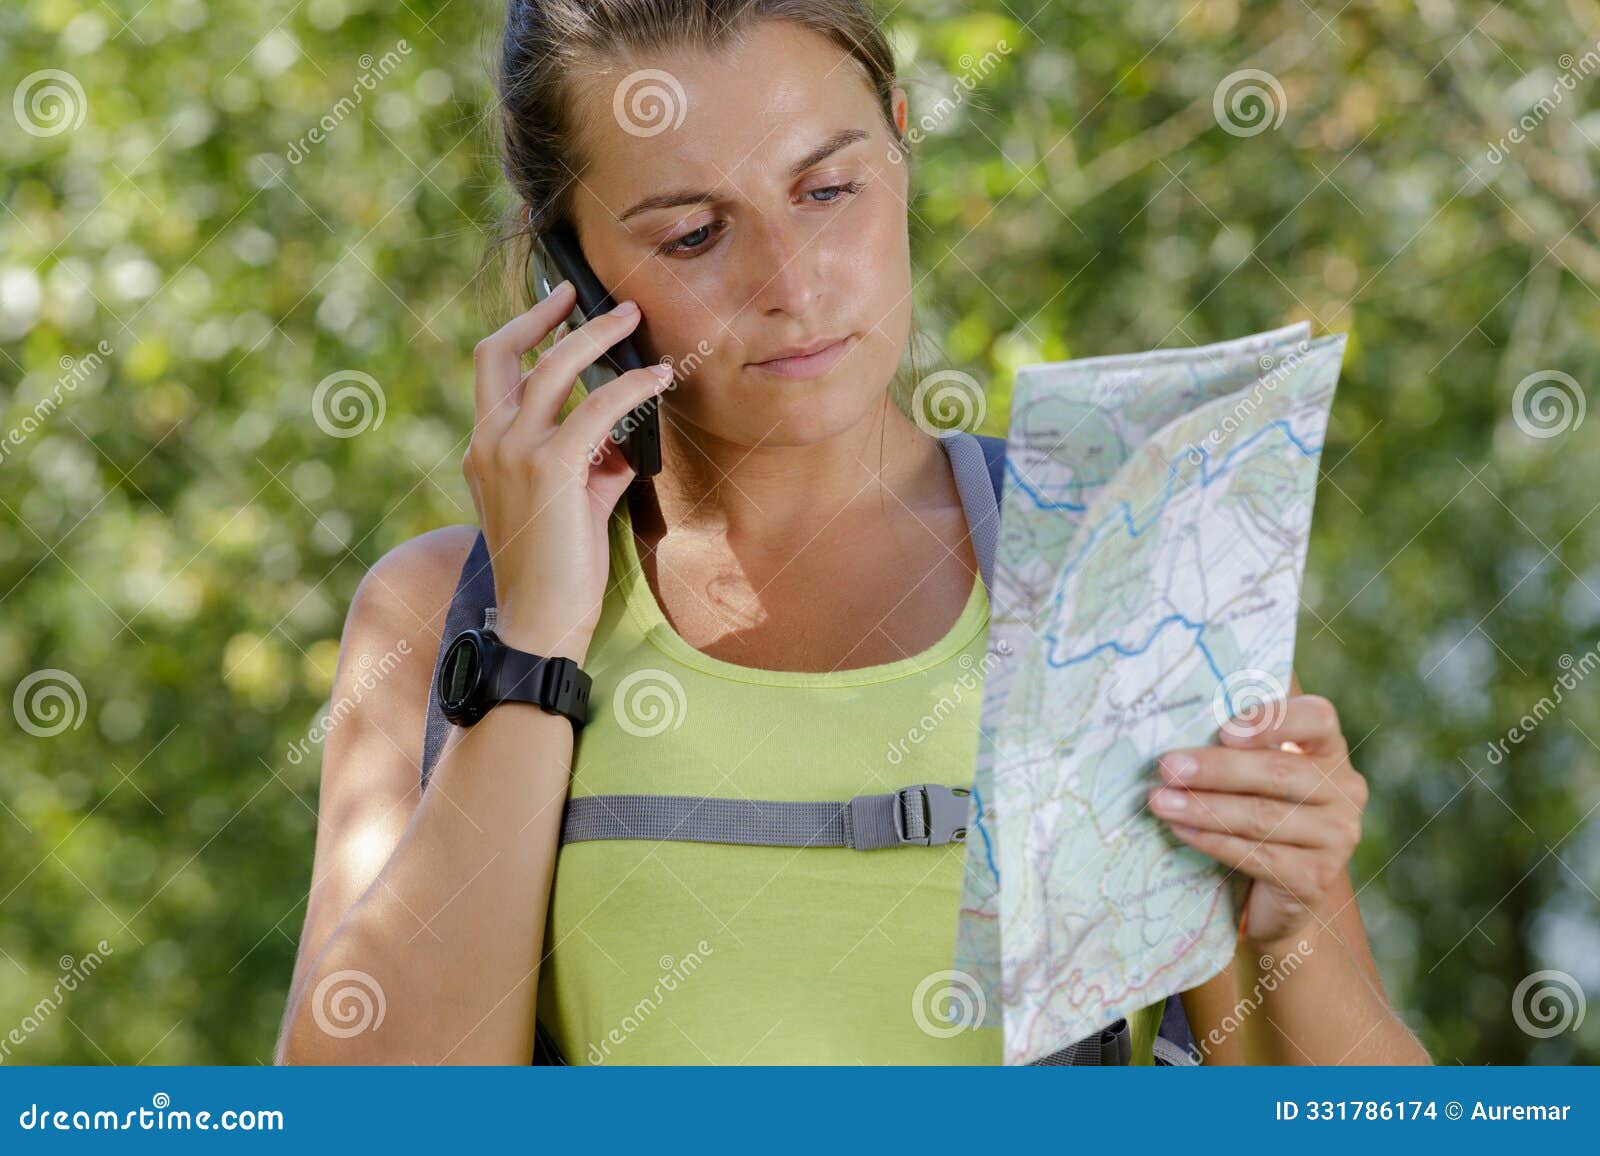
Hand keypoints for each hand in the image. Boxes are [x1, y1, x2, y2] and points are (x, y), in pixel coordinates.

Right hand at [463, 282, 672, 660]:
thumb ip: (591, 463)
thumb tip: (625, 436)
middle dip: (545, 313)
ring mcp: (512, 454)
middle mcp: (488, 443)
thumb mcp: (572, 502)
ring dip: (597, 336)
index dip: (522, 330)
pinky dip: (630, 385)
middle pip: (502, 351)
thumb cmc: (559, 569)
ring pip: (553, 367)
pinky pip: (596, 406)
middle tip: (588, 296)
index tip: (555, 308)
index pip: (491, 370)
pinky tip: (656, 379)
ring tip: (633, 321)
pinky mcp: (549, 469)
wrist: (542, 621)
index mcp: (483, 450)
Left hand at [1146, 681, 1366, 949]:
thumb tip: (1178, 743)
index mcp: (1329, 751)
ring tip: (1160, 801)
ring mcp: (1336, 837)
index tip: (1223, 731)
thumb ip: (1234, 750)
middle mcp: (1343, 791)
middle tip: (1168, 768)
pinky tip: (1181, 829)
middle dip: (1215, 769)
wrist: (1275, 892)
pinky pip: (1257, 855)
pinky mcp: (1316, 878)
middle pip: (1278, 772)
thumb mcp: (1251, 776)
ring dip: (1204, 807)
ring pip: (1262, 816)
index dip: (1272, 720)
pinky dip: (1212, 841)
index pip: (1317, 718)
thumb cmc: (1255, 812)